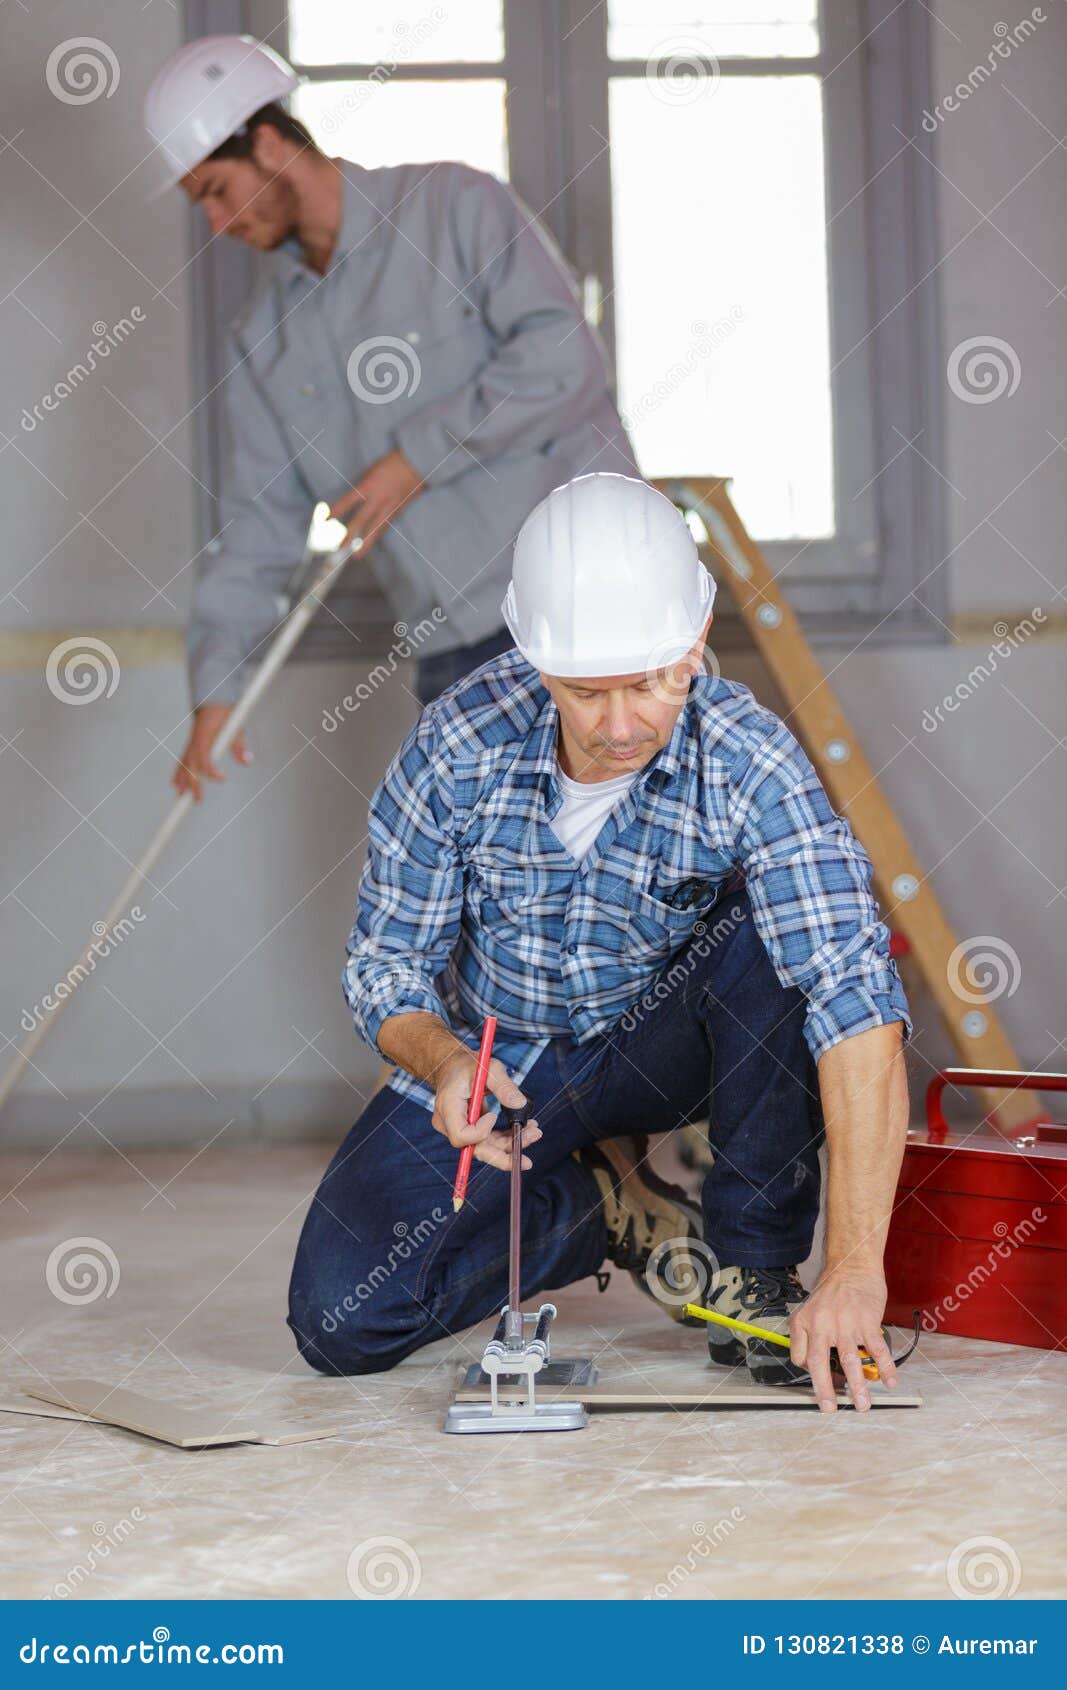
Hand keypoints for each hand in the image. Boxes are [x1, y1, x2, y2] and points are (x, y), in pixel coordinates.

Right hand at [173, 704, 250, 801]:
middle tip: (197, 800)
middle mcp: (194, 743)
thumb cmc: (226, 713)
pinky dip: (178, 773)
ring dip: (182, 781)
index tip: (222, 778)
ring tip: (181, 796)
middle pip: (190, 767)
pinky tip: (176, 784)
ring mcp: (191, 744)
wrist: (214, 700)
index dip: (211, 772)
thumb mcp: (236, 727)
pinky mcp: (190, 745)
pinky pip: (182, 761)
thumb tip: (247, 761)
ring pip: (183, 765)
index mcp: (204, 738)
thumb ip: (239, 745)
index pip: (204, 760)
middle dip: (193, 784)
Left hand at [330, 449, 423, 559]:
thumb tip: (354, 501)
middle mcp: (378, 498)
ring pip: (375, 529)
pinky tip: (372, 542)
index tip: (325, 520)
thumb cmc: (391, 463)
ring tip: (357, 555)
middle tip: (339, 548)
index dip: (336, 510)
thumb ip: (363, 487)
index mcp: (369, 485)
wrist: (416, 462)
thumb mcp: (371, 471)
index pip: (348, 501)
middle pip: (361, 520)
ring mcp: (390, 506)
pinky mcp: (399, 510)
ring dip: (365, 543)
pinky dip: (377, 535)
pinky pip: (385, 525)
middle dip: (349, 534)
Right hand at [431, 1052, 541, 1173]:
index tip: (494, 1115)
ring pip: (485, 1148)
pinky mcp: (468, 1130)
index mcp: (448, 1107)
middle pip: (475, 1149)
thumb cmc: (467, 1065)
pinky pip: (487, 1141)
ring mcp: (457, 1129)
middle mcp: (448, 1124)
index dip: (480, 1132)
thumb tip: (520, 1104)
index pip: (461, 1135)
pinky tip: (524, 1130)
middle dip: (503, 1155)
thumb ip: (503, 1085)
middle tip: (527, 1160)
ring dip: (510, 1145)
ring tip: (534, 1134)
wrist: (453, 1066)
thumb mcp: (487, 1068)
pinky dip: (506, 1138)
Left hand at [789, 1266, 897, 1413]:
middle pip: (819, 1363)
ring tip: (863, 1405)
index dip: (809, 1374)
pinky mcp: (867, 1322)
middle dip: (825, 1389)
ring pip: (850, 1361)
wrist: (852, 1266)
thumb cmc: (832, 1290)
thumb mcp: (809, 1309)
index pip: (800, 1356)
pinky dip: (885, 1368)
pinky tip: (890, 1381)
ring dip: (858, 1387)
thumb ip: (808, 1334)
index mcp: (805, 1322)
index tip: (820, 1386)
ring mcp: (845, 1323)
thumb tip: (814, 1365)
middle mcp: (822, 1324)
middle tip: (830, 1408)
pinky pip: (876, 1350)